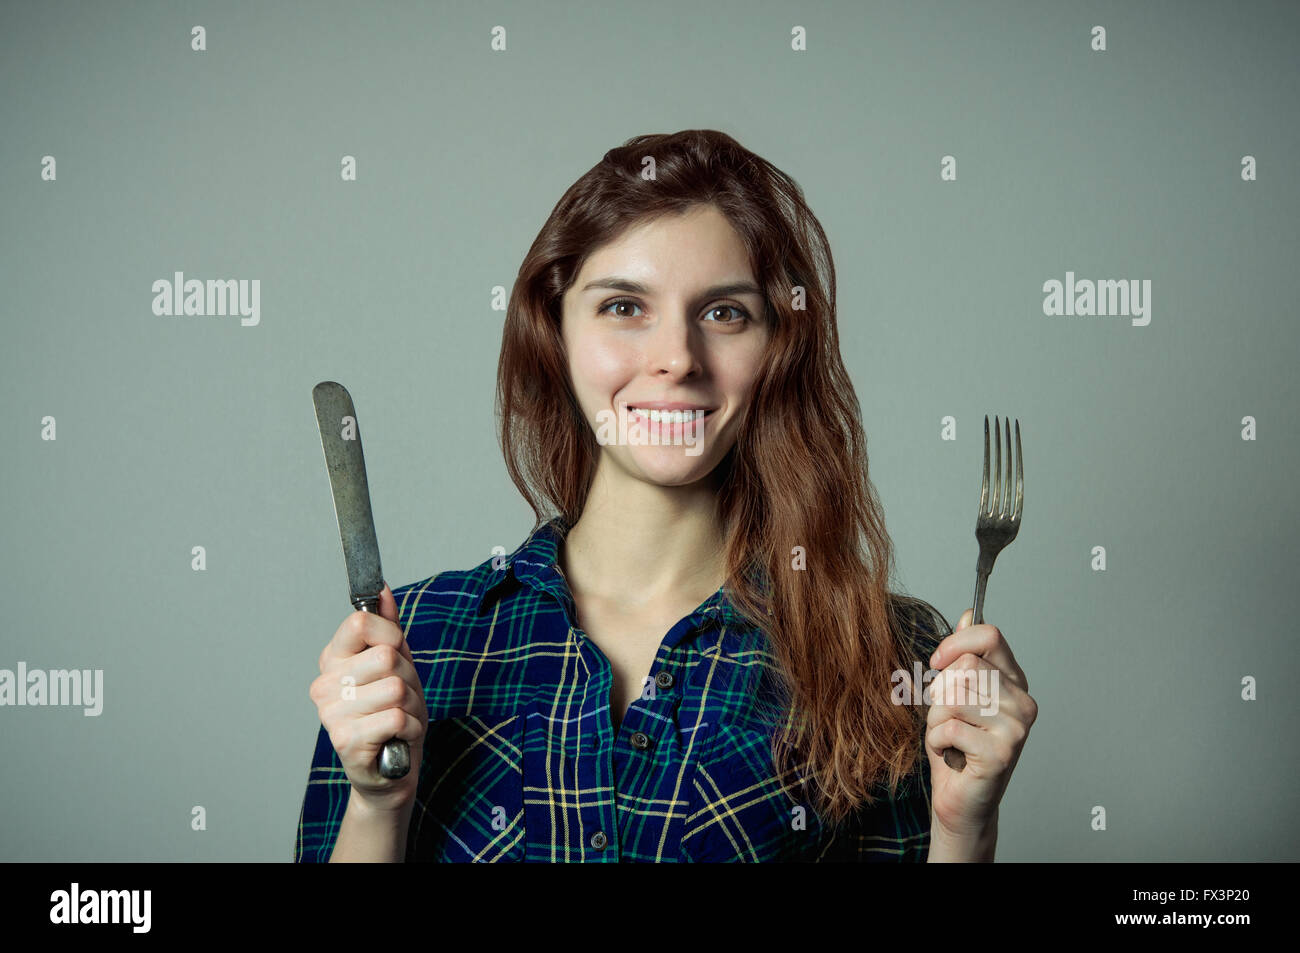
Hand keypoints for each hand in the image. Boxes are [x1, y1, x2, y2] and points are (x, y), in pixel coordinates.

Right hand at [308, 583, 428, 813]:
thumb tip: (382, 590)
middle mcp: (324, 684)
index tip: (394, 653)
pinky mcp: (344, 741)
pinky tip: (396, 738)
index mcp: (332, 659)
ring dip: (411, 706)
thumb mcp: (397, 663)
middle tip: (399, 698)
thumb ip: (388, 626)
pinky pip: (397, 717)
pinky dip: (410, 729)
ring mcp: (331, 713)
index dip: (391, 636)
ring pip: (395, 688)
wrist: (390, 769)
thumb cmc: (393, 712)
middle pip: (386, 656)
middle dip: (408, 678)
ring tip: (397, 718)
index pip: (361, 622)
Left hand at [924, 608, 1036, 846]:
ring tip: (950, 737)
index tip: (937, 663)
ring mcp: (1016, 728)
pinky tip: (951, 755)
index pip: (989, 636)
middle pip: (965, 666)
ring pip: (953, 696)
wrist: (960, 802)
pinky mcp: (1002, 753)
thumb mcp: (952, 695)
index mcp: (1014, 682)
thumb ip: (962, 657)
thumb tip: (968, 614)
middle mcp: (1023, 702)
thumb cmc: (955, 747)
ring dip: (936, 719)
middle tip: (946, 718)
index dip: (955, 643)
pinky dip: (936, 741)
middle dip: (940, 692)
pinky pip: (948, 727)